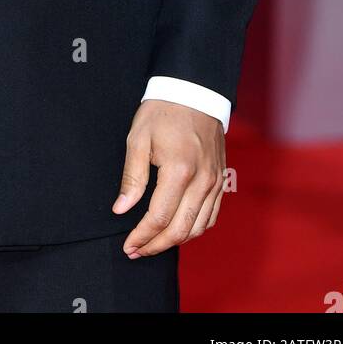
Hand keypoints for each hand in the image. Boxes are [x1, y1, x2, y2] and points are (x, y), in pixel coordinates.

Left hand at [112, 99, 224, 256]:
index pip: (159, 217)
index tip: (128, 245)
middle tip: (135, 251)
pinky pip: (211, 216)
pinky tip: (177, 230)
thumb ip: (132, 177)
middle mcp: (202, 181)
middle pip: (180, 229)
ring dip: (174, 242)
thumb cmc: (162, 113)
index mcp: (179, 170)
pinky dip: (194, 229)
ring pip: (198, 227)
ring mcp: (215, 182)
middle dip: (156, 245)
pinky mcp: (221, 180)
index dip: (142, 236)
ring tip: (152, 244)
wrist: (194, 92)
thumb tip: (121, 209)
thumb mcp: (138, 138)